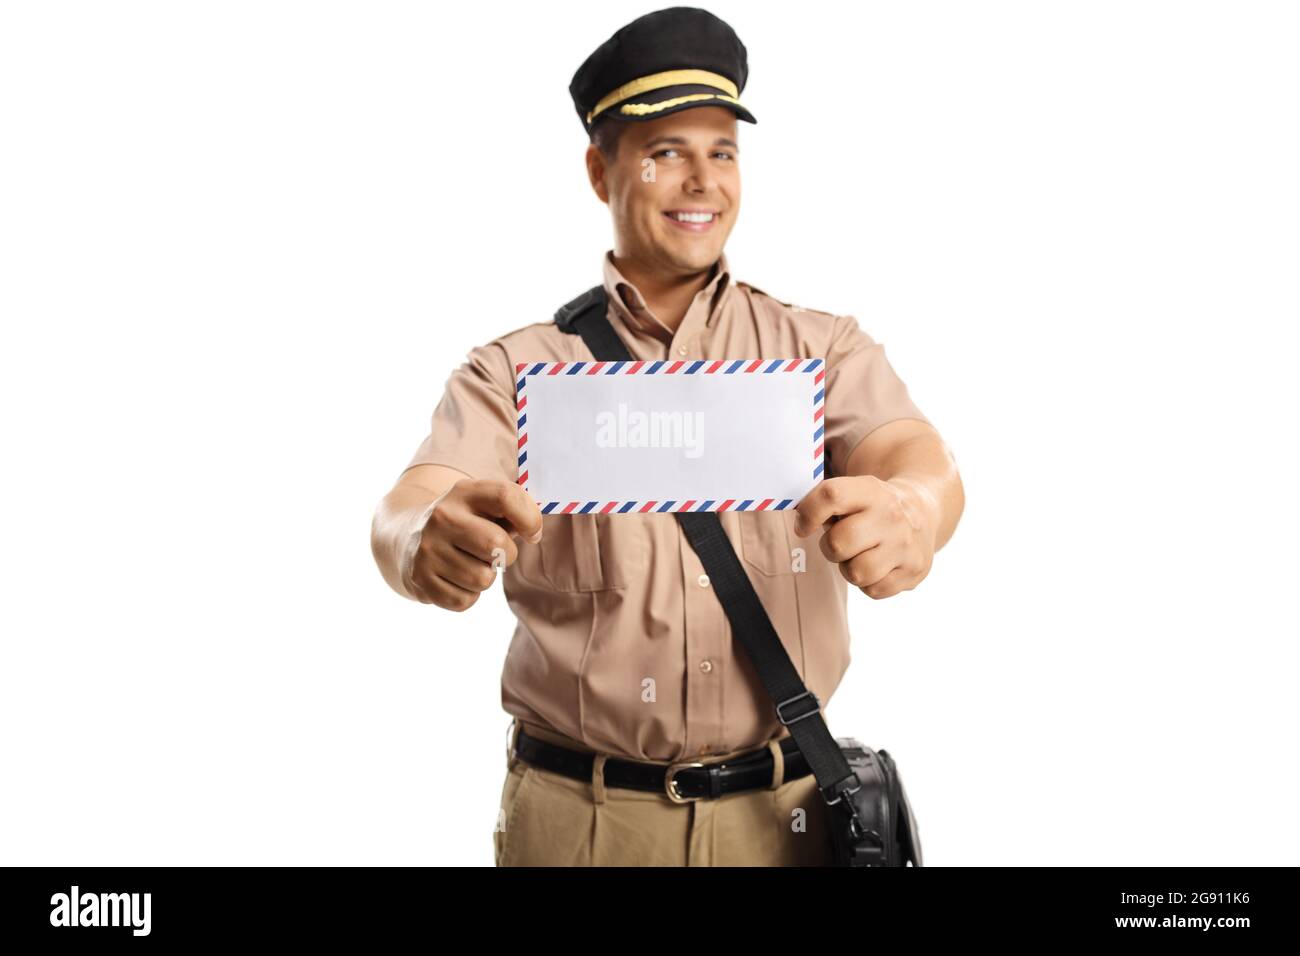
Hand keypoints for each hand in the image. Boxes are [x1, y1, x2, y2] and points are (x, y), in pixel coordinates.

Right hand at [411, 479, 543, 611]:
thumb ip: (514, 510)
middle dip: (507, 555)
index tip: (532, 533)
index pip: (506, 496)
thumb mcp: (484, 505)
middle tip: (496, 553)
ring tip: (471, 563)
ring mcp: (428, 549)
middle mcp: (442, 517)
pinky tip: (456, 578)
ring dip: (486, 577)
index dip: (530, 518)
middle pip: (497, 544)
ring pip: (483, 579)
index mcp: (464, 492)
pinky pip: (465, 600)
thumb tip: (533, 531)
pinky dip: (468, 595)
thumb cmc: (465, 523)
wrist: (407, 538)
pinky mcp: (420, 578)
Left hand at [792, 476, 937, 598]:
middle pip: (838, 544)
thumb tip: (799, 520)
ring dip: (849, 568)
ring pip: (856, 573)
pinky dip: (868, 583)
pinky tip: (877, 566)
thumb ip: (824, 502)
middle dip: (830, 547)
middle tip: (839, 543)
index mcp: (870, 491)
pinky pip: (873, 591)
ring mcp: (905, 545)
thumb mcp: (854, 490)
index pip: (831, 496)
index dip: (808, 514)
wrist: (923, 511)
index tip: (803, 526)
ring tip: (859, 555)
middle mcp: (891, 516)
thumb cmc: (873, 506)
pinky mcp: (914, 570)